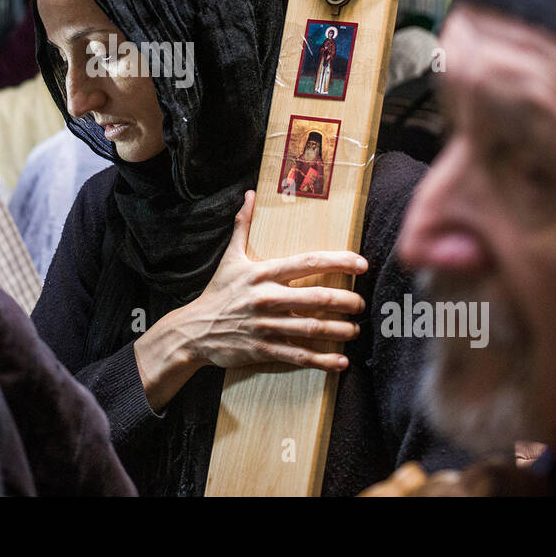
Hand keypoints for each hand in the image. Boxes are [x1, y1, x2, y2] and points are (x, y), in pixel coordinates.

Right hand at [133, 190, 365, 410]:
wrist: (194, 330)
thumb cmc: (218, 292)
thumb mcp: (230, 257)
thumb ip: (243, 225)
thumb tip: (250, 195)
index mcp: (263, 273)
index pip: (308, 262)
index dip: (339, 261)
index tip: (361, 264)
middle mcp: (267, 298)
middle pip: (317, 297)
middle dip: (346, 301)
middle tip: (361, 303)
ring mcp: (266, 325)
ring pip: (312, 328)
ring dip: (340, 330)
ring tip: (355, 330)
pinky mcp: (263, 349)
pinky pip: (298, 355)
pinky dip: (322, 360)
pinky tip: (341, 361)